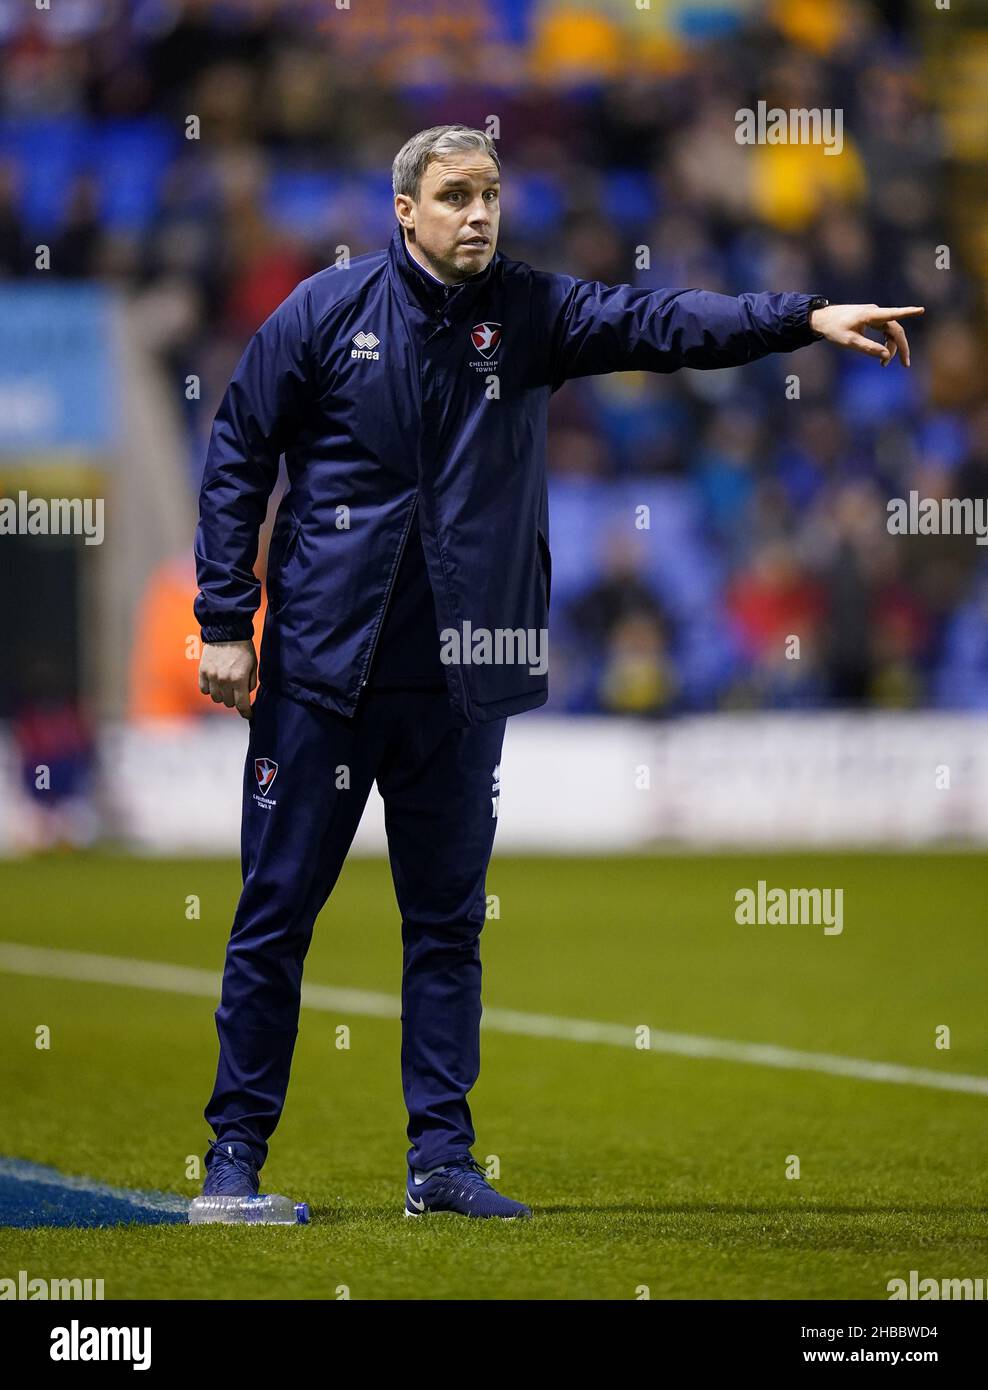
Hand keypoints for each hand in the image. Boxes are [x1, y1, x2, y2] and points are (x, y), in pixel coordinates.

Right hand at [198, 639, 256, 719]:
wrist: (226, 632)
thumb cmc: (243, 649)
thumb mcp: (253, 666)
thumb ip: (250, 683)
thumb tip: (246, 696)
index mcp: (239, 679)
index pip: (242, 704)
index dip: (246, 712)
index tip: (248, 715)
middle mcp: (224, 680)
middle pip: (228, 703)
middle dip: (235, 699)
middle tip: (237, 691)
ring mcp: (212, 676)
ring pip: (216, 698)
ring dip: (222, 695)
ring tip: (226, 686)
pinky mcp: (202, 672)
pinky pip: (204, 690)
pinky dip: (210, 689)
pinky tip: (216, 683)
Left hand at [809, 303, 924, 366]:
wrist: (822, 319)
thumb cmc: (834, 329)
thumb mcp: (850, 342)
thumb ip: (868, 348)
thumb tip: (886, 355)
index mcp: (870, 315)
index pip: (893, 314)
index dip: (908, 312)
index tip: (921, 310)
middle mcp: (875, 313)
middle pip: (895, 329)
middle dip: (901, 347)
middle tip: (906, 364)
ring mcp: (874, 316)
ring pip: (890, 332)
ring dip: (891, 348)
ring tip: (884, 364)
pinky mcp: (871, 319)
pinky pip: (884, 331)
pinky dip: (885, 343)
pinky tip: (882, 356)